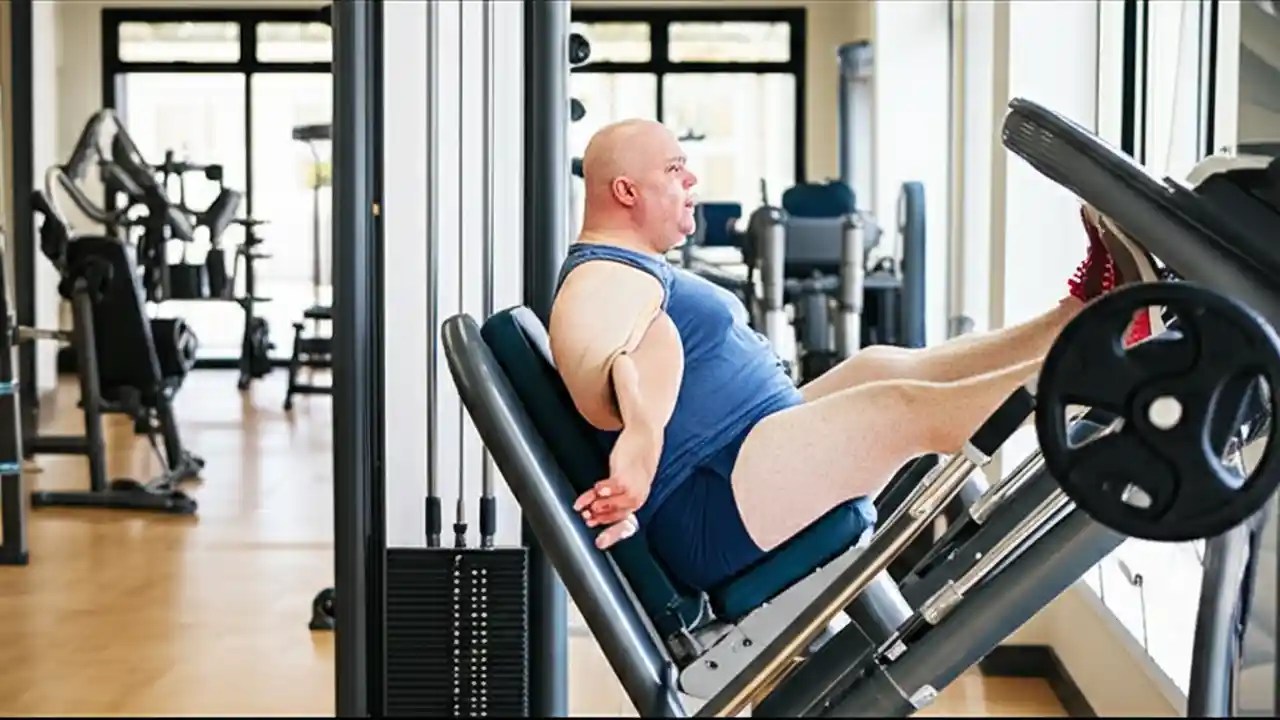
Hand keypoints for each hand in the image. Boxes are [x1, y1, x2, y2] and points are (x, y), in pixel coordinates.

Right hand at [573, 426, 659, 548]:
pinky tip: (597, 489)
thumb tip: (589, 511)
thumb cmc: (632, 462)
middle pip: (618, 515)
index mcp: (635, 502)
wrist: (644, 438)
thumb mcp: (621, 482)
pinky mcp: (629, 471)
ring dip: (601, 506)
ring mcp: (635, 485)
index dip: (611, 534)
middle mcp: (638, 497)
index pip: (624, 524)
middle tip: (585, 518)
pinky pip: (617, 484)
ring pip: (618, 502)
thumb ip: (607, 498)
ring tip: (586, 507)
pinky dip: (607, 488)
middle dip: (601, 519)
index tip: (599, 542)